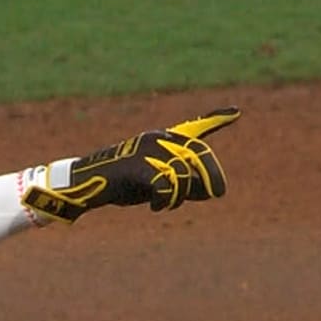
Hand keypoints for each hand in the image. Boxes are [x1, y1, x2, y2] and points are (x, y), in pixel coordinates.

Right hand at [23, 106, 240, 222]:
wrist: (84, 185)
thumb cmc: (119, 184)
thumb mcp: (154, 183)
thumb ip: (182, 184)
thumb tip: (209, 191)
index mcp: (161, 139)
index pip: (193, 128)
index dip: (215, 120)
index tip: (236, 112)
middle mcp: (157, 139)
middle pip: (197, 156)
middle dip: (212, 176)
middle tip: (217, 194)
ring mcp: (147, 151)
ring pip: (183, 175)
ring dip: (179, 196)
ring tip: (166, 206)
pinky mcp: (137, 166)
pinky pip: (166, 185)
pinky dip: (166, 201)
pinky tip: (156, 208)